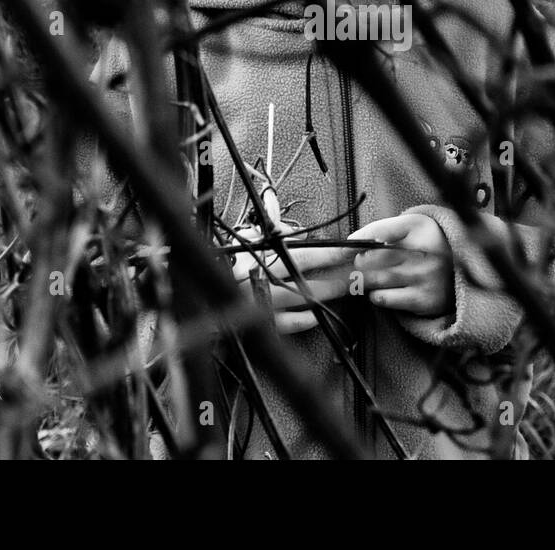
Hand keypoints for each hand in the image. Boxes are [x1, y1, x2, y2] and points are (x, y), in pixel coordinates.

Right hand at [230, 229, 355, 334]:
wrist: (198, 287)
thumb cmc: (221, 257)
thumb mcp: (245, 237)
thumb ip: (272, 231)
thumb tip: (296, 230)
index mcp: (257, 254)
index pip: (304, 252)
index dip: (331, 252)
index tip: (352, 250)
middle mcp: (258, 278)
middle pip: (305, 276)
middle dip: (335, 274)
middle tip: (357, 272)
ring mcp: (257, 301)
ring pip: (300, 299)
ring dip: (325, 293)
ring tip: (344, 288)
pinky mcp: (254, 322)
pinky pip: (285, 324)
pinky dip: (303, 320)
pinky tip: (316, 315)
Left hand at [347, 214, 451, 317]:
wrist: (464, 270)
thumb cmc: (427, 245)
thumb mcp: (410, 226)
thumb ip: (381, 229)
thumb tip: (349, 242)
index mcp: (419, 227)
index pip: (378, 231)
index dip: (357, 240)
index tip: (345, 247)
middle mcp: (424, 252)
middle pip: (370, 259)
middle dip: (359, 263)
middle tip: (359, 265)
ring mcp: (424, 277)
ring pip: (373, 280)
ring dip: (366, 279)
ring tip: (374, 276)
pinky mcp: (423, 299)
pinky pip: (382, 298)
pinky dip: (376, 294)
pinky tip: (387, 288)